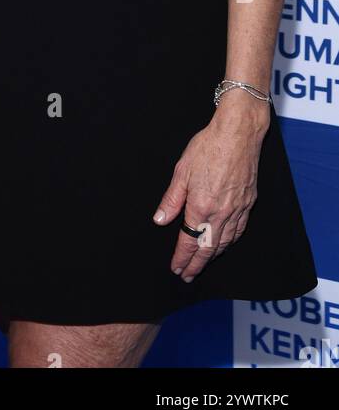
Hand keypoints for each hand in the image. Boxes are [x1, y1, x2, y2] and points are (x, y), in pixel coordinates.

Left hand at [151, 98, 268, 281]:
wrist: (238, 133)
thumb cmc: (208, 147)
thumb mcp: (182, 171)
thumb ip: (171, 199)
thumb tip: (160, 220)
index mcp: (201, 206)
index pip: (189, 240)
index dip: (182, 257)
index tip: (176, 268)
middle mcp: (221, 213)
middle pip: (208, 248)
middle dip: (196, 264)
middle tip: (188, 276)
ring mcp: (237, 209)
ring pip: (225, 242)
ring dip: (213, 257)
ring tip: (203, 264)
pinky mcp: (248, 203)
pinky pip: (239, 230)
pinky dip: (230, 242)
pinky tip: (225, 244)